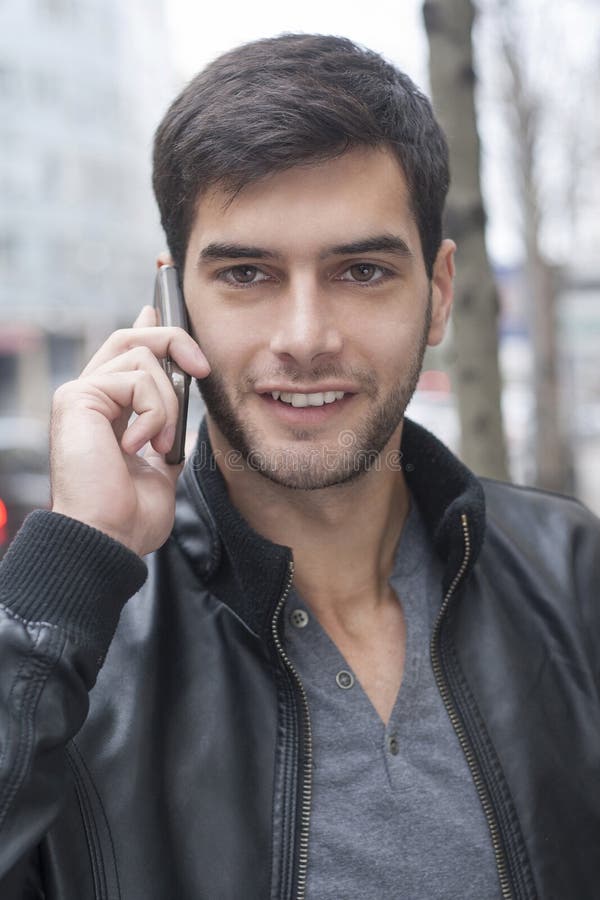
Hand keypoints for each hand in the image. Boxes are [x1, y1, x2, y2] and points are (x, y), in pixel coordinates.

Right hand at [50, 306, 209, 555]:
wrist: (110, 538)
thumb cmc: (130, 514)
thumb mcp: (162, 467)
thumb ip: (167, 433)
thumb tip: (187, 415)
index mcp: (107, 409)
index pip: (126, 352)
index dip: (148, 326)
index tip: (160, 308)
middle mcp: (89, 396)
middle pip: (133, 337)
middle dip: (174, 340)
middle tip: (202, 368)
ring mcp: (80, 394)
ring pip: (143, 357)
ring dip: (168, 402)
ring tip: (161, 444)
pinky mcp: (77, 397)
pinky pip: (136, 380)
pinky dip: (154, 412)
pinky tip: (141, 446)